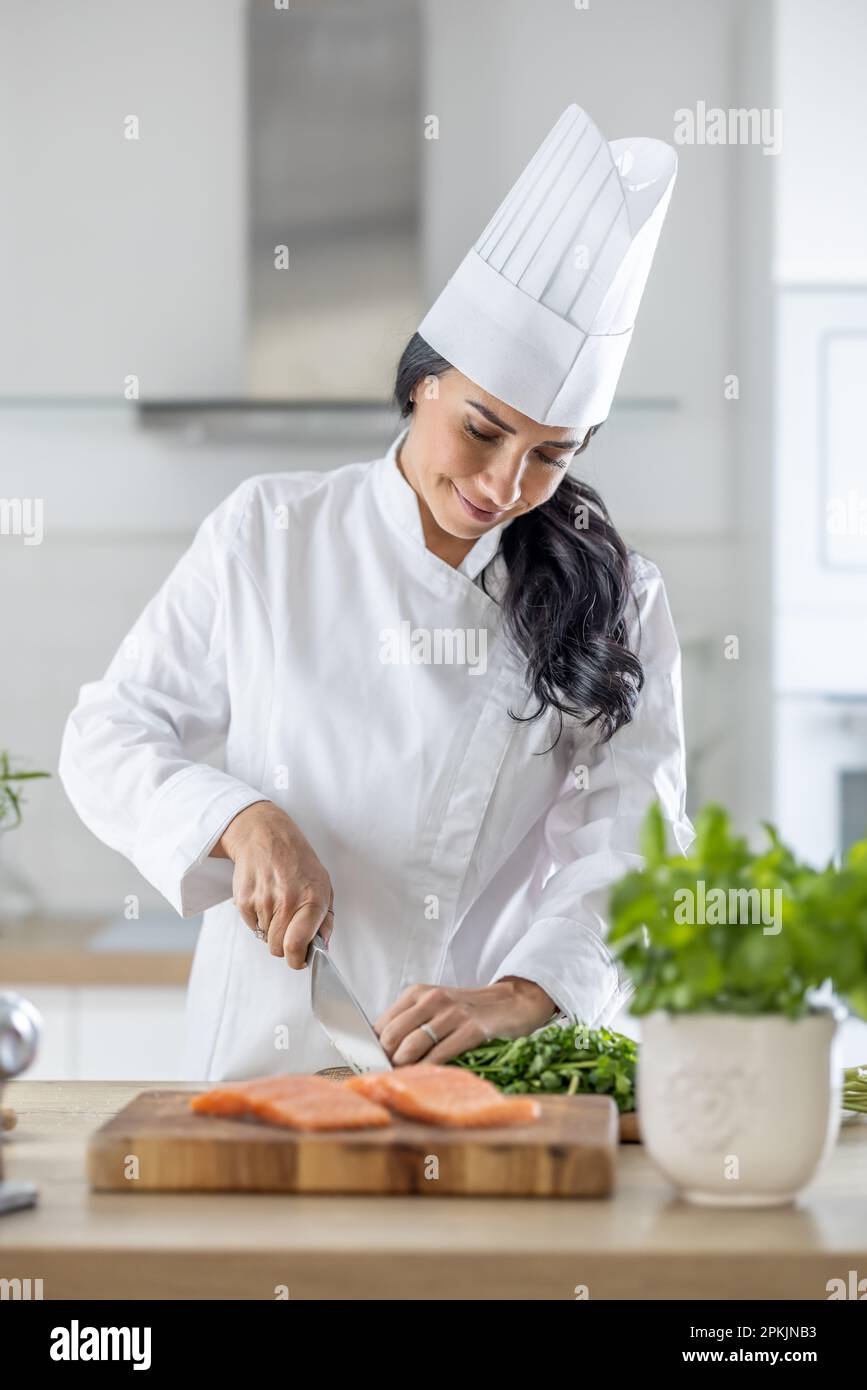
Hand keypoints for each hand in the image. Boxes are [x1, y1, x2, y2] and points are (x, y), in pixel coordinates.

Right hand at [210, 801, 333, 967]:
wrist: (266, 836)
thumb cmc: (298, 862)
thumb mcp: (324, 885)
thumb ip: (325, 920)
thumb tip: (322, 948)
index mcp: (311, 900)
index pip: (296, 946)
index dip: (296, 959)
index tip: (298, 959)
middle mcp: (286, 902)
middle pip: (278, 948)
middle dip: (284, 946)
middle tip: (289, 929)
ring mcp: (262, 901)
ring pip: (265, 938)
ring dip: (272, 929)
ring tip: (278, 905)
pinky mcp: (244, 900)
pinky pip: (252, 926)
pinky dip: (258, 919)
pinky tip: (265, 899)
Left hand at [374, 977, 557, 1065]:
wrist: (511, 1002)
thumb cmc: (467, 1009)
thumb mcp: (435, 1007)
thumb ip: (410, 1023)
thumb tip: (380, 1050)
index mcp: (418, 993)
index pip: (383, 1023)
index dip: (373, 1047)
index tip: (371, 1065)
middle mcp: (433, 999)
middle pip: (393, 1035)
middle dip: (386, 1059)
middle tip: (387, 1076)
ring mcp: (453, 1013)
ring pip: (413, 1045)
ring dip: (404, 1067)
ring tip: (404, 1079)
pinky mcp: (472, 1029)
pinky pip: (441, 1055)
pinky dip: (428, 1070)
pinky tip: (426, 1078)